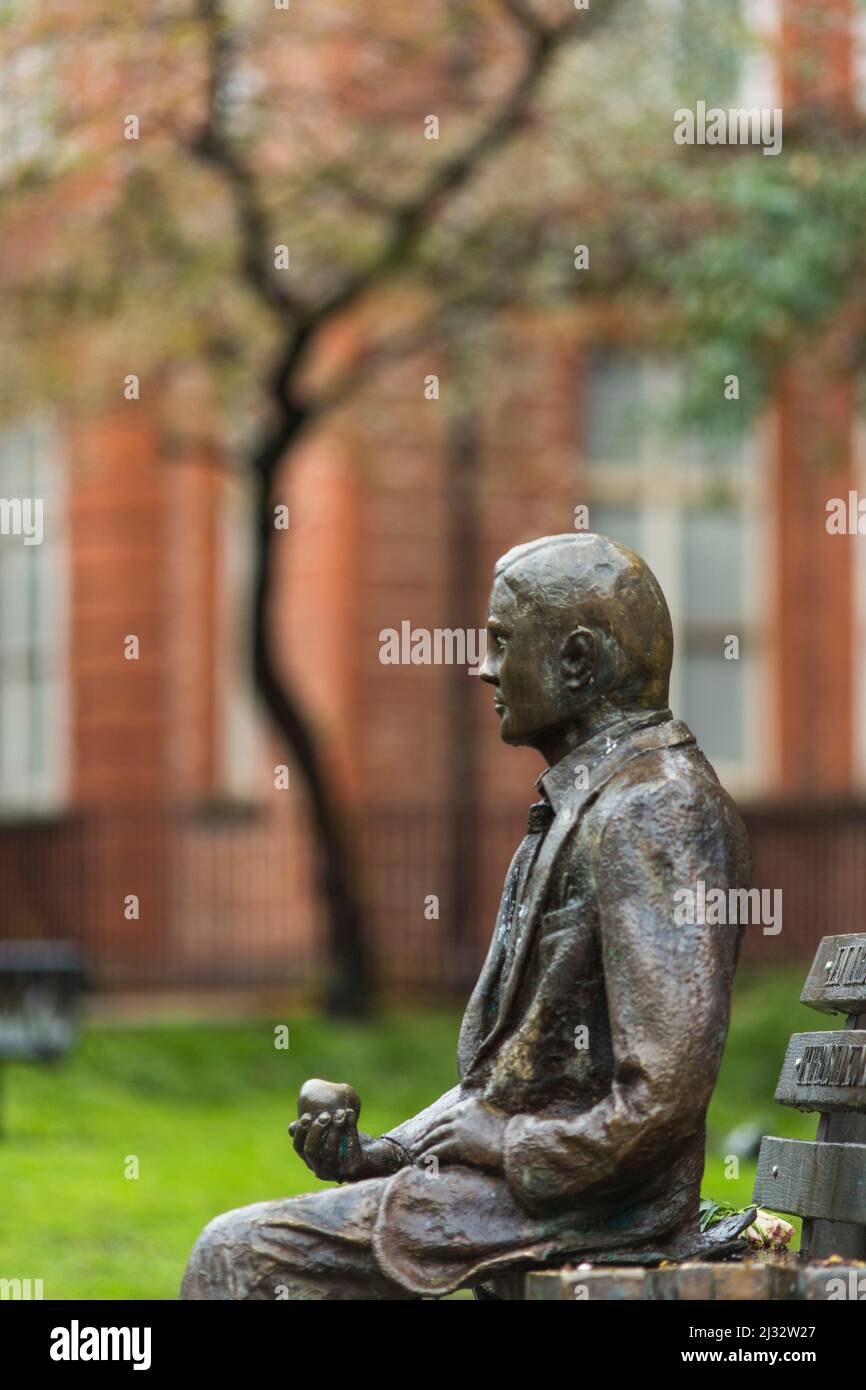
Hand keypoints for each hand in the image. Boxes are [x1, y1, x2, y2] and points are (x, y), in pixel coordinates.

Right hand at [288, 1078, 403, 1182]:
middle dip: (316, 1131)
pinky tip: (350, 1114)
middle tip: (325, 1114)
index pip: (299, 1148)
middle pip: (311, 1151)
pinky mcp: (353, 1169)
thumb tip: (291, 1127)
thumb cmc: (349, 1144)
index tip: (307, 1115)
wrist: (377, 1157)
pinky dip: (349, 1129)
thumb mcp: (329, 1137)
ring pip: (330, 1150)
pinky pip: (349, 1148)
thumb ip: (314, 1131)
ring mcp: (336, 1172)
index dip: (300, 1132)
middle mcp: (321, 1170)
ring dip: (335, 1128)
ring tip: (342, 1112)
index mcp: (312, 1161)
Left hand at [415, 1096, 506, 1171]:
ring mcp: (458, 1127)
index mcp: (470, 1104)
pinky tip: (422, 1162)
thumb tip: (470, 1129)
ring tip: (415, 1154)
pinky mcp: (456, 1143)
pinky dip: (427, 1157)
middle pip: (437, 1124)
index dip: (435, 1124)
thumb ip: (478, 1119)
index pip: (447, 1114)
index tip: (427, 1131)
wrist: (514, 1146)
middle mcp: (461, 1112)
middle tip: (415, 1143)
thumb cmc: (509, 1137)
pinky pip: (437, 1150)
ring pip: (434, 1137)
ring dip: (423, 1147)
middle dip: (425, 1135)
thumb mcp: (493, 1119)